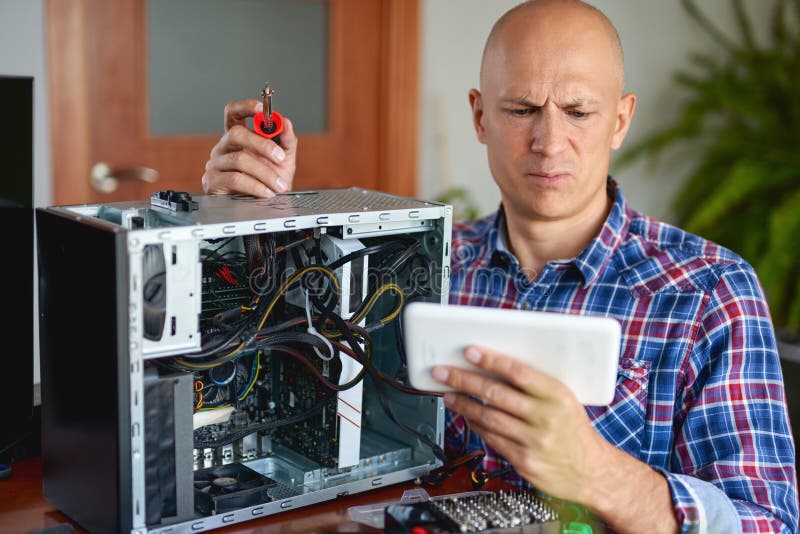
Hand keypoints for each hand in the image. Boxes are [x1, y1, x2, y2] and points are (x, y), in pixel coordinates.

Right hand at [202, 99, 297, 197]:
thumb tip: (286, 122)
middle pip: (236, 134)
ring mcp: (215, 163)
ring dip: (265, 173)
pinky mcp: (213, 181)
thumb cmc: (268, 182)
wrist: (261, 208)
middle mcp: (224, 147)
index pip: (233, 113)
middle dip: (262, 144)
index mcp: (237, 137)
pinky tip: (266, 192)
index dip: (244, 107)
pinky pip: (235, 179)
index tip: (260, 107)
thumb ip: (286, 142)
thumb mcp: (283, 162)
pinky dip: (256, 186)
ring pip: (239, 159)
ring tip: (278, 185)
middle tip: (280, 157)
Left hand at [432, 345, 606, 501]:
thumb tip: (495, 367)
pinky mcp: (523, 461)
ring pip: (488, 417)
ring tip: (448, 393)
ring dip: (463, 404)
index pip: (519, 372)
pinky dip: (475, 425)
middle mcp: (545, 418)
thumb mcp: (564, 400)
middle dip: (464, 380)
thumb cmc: (574, 430)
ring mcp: (533, 441)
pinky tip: (466, 416)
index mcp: (558, 395)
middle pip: (495, 394)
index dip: (492, 360)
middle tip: (443, 372)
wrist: (592, 472)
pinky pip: (492, 438)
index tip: (470, 351)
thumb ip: (535, 385)